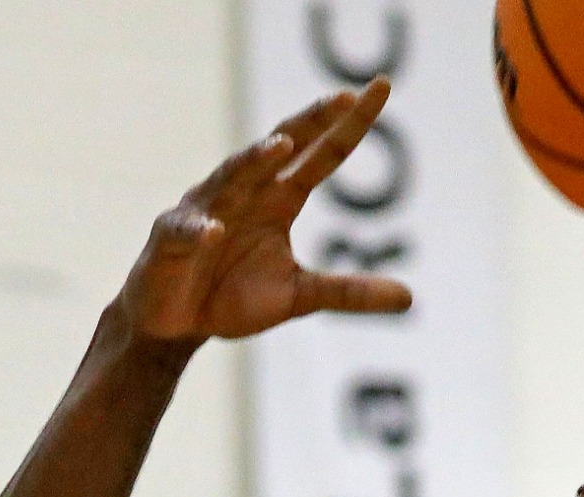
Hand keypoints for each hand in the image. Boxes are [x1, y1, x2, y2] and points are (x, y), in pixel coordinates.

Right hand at [118, 80, 411, 346]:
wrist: (178, 322)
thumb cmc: (234, 297)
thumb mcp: (299, 297)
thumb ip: (349, 293)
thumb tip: (409, 299)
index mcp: (279, 199)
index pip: (322, 154)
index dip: (349, 125)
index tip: (380, 88)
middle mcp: (246, 193)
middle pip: (281, 148)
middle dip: (310, 122)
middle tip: (342, 98)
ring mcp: (207, 211)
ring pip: (233, 177)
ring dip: (254, 161)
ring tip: (281, 146)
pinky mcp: (173, 240)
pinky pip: (189, 231)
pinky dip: (200, 231)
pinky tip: (215, 232)